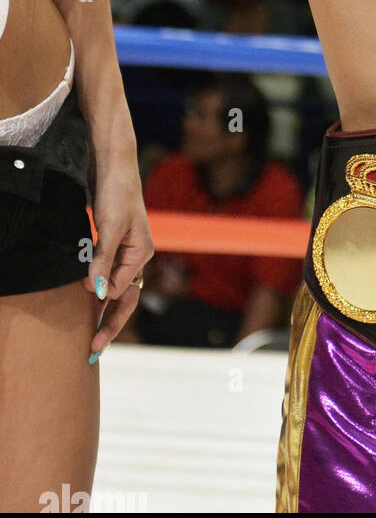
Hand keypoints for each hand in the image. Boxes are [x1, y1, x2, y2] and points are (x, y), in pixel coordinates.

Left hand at [85, 148, 153, 359]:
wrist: (113, 165)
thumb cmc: (116, 193)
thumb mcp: (108, 226)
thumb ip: (102, 259)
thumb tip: (97, 292)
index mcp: (142, 252)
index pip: (124, 290)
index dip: (106, 311)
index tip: (91, 329)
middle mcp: (137, 256)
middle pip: (125, 298)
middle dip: (111, 325)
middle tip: (94, 352)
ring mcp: (126, 253)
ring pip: (118, 291)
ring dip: (106, 315)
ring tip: (93, 340)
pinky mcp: (113, 248)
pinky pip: (108, 278)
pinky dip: (100, 296)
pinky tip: (91, 309)